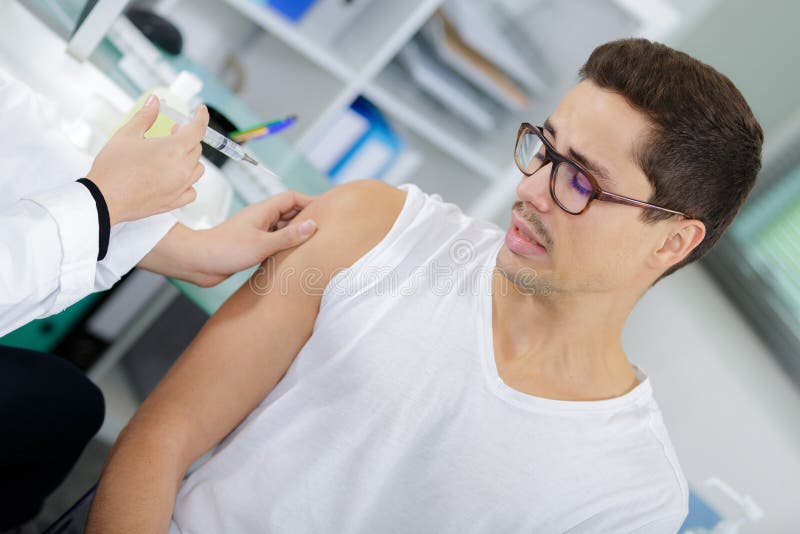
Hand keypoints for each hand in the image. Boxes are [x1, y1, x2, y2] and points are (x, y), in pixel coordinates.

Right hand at [87, 96, 208, 225]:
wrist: (104, 199)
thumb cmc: (113, 167)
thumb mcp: (127, 135)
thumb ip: (145, 116)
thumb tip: (154, 101)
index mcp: (173, 149)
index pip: (197, 130)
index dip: (201, 117)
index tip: (201, 111)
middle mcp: (182, 169)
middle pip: (196, 148)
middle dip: (187, 137)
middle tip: (172, 132)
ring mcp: (180, 187)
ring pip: (197, 169)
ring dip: (189, 158)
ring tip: (172, 155)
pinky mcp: (174, 202)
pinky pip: (191, 190)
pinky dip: (188, 182)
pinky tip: (175, 177)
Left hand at [194, 190, 317, 285]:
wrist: (198, 262)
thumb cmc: (224, 250)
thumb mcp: (262, 244)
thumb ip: (289, 236)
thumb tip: (312, 225)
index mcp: (262, 211)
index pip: (292, 198)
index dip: (310, 201)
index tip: (326, 209)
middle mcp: (260, 218)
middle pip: (289, 211)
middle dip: (306, 217)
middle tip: (325, 227)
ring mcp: (256, 231)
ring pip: (282, 227)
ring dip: (296, 233)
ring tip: (313, 242)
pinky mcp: (251, 245)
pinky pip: (274, 241)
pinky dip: (286, 245)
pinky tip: (293, 255)